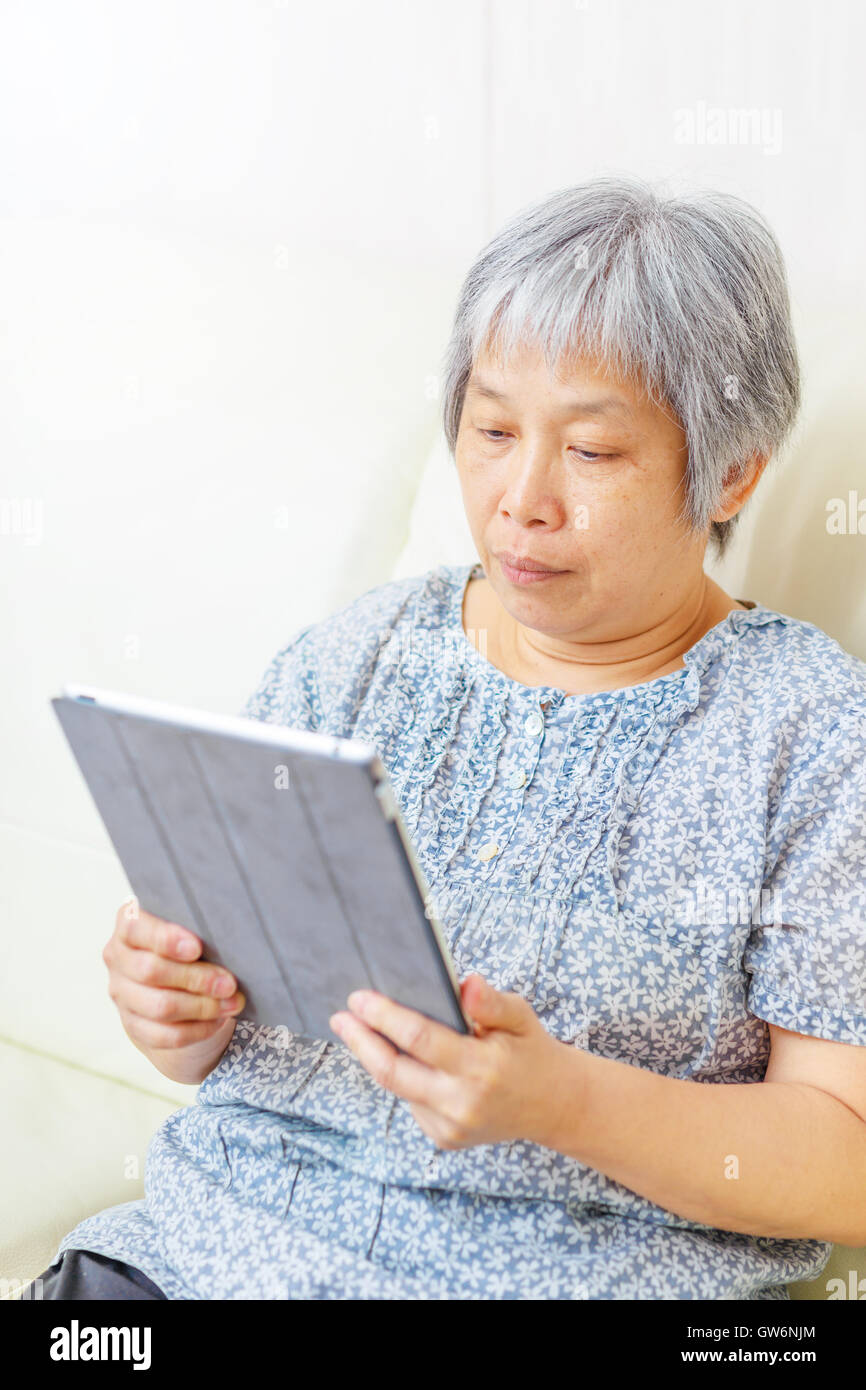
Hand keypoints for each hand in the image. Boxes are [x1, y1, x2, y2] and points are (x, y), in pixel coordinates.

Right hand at [103, 896, 245, 1054]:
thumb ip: (200, 930)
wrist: (174, 982)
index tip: (196, 948)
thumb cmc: (188, 945)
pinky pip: (165, 1034)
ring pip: (160, 1006)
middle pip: (150, 971)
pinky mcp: (133, 1025)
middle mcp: (119, 957)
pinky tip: (218, 1020)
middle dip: (196, 978)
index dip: (165, 939)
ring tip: (232, 1002)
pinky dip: (197, 1029)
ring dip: (202, 1006)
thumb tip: (229, 943)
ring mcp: (121, 993)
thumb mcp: (191, 929)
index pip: (135, 928)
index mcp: (129, 923)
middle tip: (229, 983)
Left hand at [328, 973, 579, 1151]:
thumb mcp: (521, 1017)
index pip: (420, 1039)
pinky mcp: (445, 1139)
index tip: (359, 997)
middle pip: (393, 1072)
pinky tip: (403, 1058)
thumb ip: (493, 1002)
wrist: (554, 1105)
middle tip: (340, 1018)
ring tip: (360, 1029)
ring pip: (398, 1088)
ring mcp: (451, 1127)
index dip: (384, 1017)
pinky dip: (402, 1078)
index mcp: (481, 1069)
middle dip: (361, 1042)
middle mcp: (462, 1104)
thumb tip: (466, 985)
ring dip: (377, 1058)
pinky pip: (411, 1102)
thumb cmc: (531, 1051)